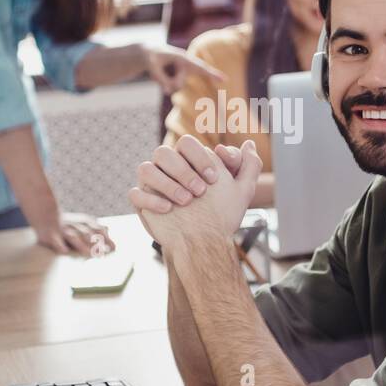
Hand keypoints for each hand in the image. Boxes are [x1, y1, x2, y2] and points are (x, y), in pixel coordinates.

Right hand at [29, 198, 114, 256]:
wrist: (45, 214)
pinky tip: (64, 252)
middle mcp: (76, 225)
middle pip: (87, 234)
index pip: (98, 230)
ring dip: (81, 245)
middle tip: (103, 253)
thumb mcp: (85, 223)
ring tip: (87, 253)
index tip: (113, 249)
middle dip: (96, 243)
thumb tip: (111, 237)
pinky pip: (55, 241)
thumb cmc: (69, 224)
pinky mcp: (51, 235)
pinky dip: (60, 245)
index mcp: (85, 222)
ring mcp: (63, 230)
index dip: (106, 239)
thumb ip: (97, 230)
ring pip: (73, 237)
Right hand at [129, 137, 262, 247]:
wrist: (204, 243)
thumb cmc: (221, 214)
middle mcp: (167, 168)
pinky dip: (150, 199)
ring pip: (146, 169)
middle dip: (183, 171)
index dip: (199, 158)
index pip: (186, 143)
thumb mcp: (242, 191)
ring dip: (166, 184)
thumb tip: (249, 144)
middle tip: (200, 192)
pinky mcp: (143, 202)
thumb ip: (250, 166)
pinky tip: (168, 210)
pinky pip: (135, 194)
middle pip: (163, 152)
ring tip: (185, 201)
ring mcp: (153, 184)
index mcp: (188, 159)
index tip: (214, 179)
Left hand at [143, 44, 224, 95]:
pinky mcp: (179, 81)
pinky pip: (170, 88)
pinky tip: (160, 75)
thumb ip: (160, 77)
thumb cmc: (151, 56)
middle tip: (180, 72)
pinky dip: (162, 83)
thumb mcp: (151, 64)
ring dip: (163, 81)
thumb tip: (168, 91)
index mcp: (183, 58)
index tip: (225, 80)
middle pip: (178, 83)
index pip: (201, 68)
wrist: (150, 54)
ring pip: (174, 87)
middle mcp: (186, 66)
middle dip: (165, 80)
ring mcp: (184, 74)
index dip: (213, 74)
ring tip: (158, 69)